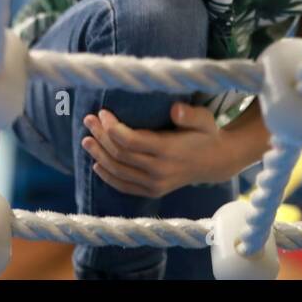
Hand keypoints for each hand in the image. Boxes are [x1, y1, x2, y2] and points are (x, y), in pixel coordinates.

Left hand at [80, 104, 238, 197]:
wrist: (215, 162)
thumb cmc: (206, 134)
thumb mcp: (204, 119)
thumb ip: (190, 114)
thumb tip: (175, 109)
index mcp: (169, 151)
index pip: (131, 141)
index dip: (112, 127)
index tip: (102, 112)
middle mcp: (160, 171)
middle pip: (120, 155)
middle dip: (101, 136)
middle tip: (88, 120)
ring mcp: (155, 184)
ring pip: (119, 171)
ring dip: (99, 155)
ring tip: (86, 139)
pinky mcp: (153, 191)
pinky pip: (125, 186)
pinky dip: (108, 177)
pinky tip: (96, 164)